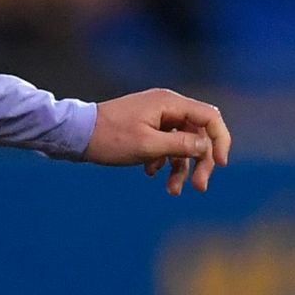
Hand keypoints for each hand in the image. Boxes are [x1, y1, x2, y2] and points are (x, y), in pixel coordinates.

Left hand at [85, 88, 233, 195]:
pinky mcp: (145, 127)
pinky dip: (163, 161)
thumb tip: (205, 146)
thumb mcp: (147, 146)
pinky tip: (150, 174)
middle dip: (200, 161)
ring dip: (180, 167)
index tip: (220, 165)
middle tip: (199, 188)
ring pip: (181, 142)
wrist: (74, 135)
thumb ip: (180, 145)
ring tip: (172, 191)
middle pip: (197, 133)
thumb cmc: (109, 139)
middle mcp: (166, 106)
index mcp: (169, 103)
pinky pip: (165, 144)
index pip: (210, 117)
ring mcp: (155, 116)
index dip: (220, 140)